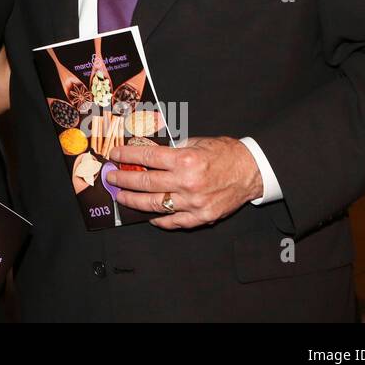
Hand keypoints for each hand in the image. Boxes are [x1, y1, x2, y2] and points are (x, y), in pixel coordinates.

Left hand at [106, 136, 263, 228]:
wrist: (252, 171)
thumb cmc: (225, 153)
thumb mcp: (197, 142)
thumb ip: (173, 149)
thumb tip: (147, 154)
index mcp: (185, 160)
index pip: (146, 157)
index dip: (126, 156)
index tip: (114, 155)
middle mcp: (187, 182)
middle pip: (145, 182)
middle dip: (123, 180)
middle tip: (111, 177)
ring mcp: (194, 203)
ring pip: (154, 204)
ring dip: (134, 201)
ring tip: (121, 197)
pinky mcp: (202, 217)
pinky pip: (173, 221)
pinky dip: (158, 219)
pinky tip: (147, 215)